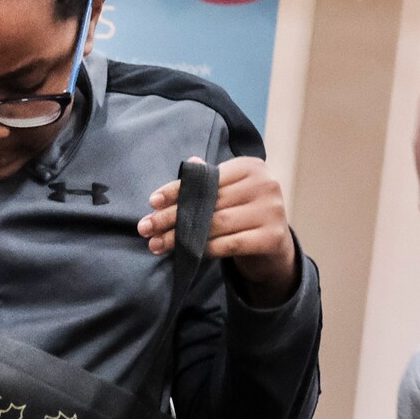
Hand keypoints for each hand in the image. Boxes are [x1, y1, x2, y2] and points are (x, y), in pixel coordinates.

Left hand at [140, 156, 297, 303]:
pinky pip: (228, 244)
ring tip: (156, 244)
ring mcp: (272, 211)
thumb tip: (188, 164)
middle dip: (173, 217)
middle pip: (209, 202)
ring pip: (216, 224)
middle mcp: (265, 185)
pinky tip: (186, 253)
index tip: (152, 202)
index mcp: (251, 167)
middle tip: (146, 228)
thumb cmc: (242, 213)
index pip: (207, 178)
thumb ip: (208, 180)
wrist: (273, 244)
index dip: (177, 190)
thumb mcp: (227, 192)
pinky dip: (204, 249)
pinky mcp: (272, 237)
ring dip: (182, 236)